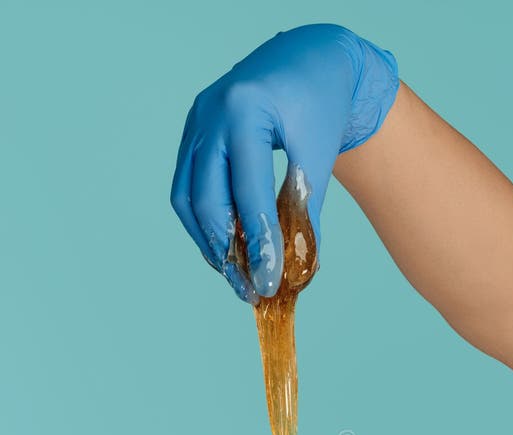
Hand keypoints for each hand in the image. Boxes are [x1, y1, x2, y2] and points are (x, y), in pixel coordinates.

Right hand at [170, 24, 398, 301]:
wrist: (308, 62)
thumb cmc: (319, 104)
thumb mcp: (319, 155)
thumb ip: (305, 211)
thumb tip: (296, 270)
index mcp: (245, 110)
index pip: (247, 190)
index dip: (257, 241)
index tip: (269, 282)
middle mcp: (209, 115)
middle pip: (206, 199)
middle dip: (228, 252)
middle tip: (250, 289)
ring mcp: (195, 124)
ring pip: (188, 199)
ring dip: (210, 243)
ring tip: (236, 277)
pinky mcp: (192, 137)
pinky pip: (188, 189)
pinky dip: (205, 224)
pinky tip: (227, 251)